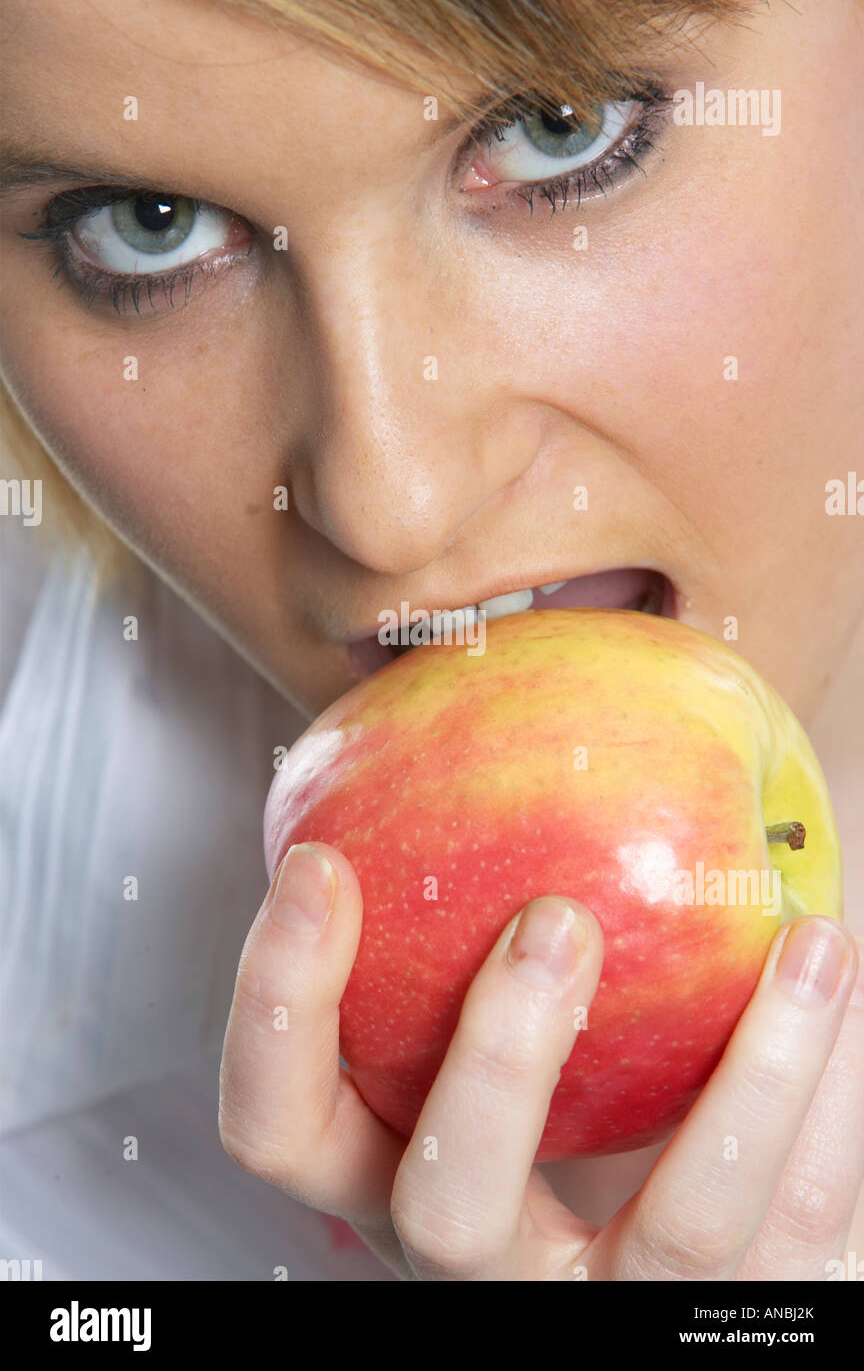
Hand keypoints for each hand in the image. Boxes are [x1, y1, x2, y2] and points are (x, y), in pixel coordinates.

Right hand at [219, 841, 863, 1279]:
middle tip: (556, 918)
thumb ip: (463, 878)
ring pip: (681, 1227)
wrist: (705, 1243)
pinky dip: (837, 1091)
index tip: (326, 864)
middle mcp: (492, 1266)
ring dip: (754, 1074)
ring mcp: (619, 1303)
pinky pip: (806, 1221)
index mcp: (399, 1179)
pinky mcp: (739, 1313)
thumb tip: (465, 692)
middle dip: (495, 1059)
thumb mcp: (491, 994)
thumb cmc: (574, 1079)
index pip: (278, 1126)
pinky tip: (839, 978)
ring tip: (811, 940)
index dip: (277, 1006)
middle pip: (444, 1209)